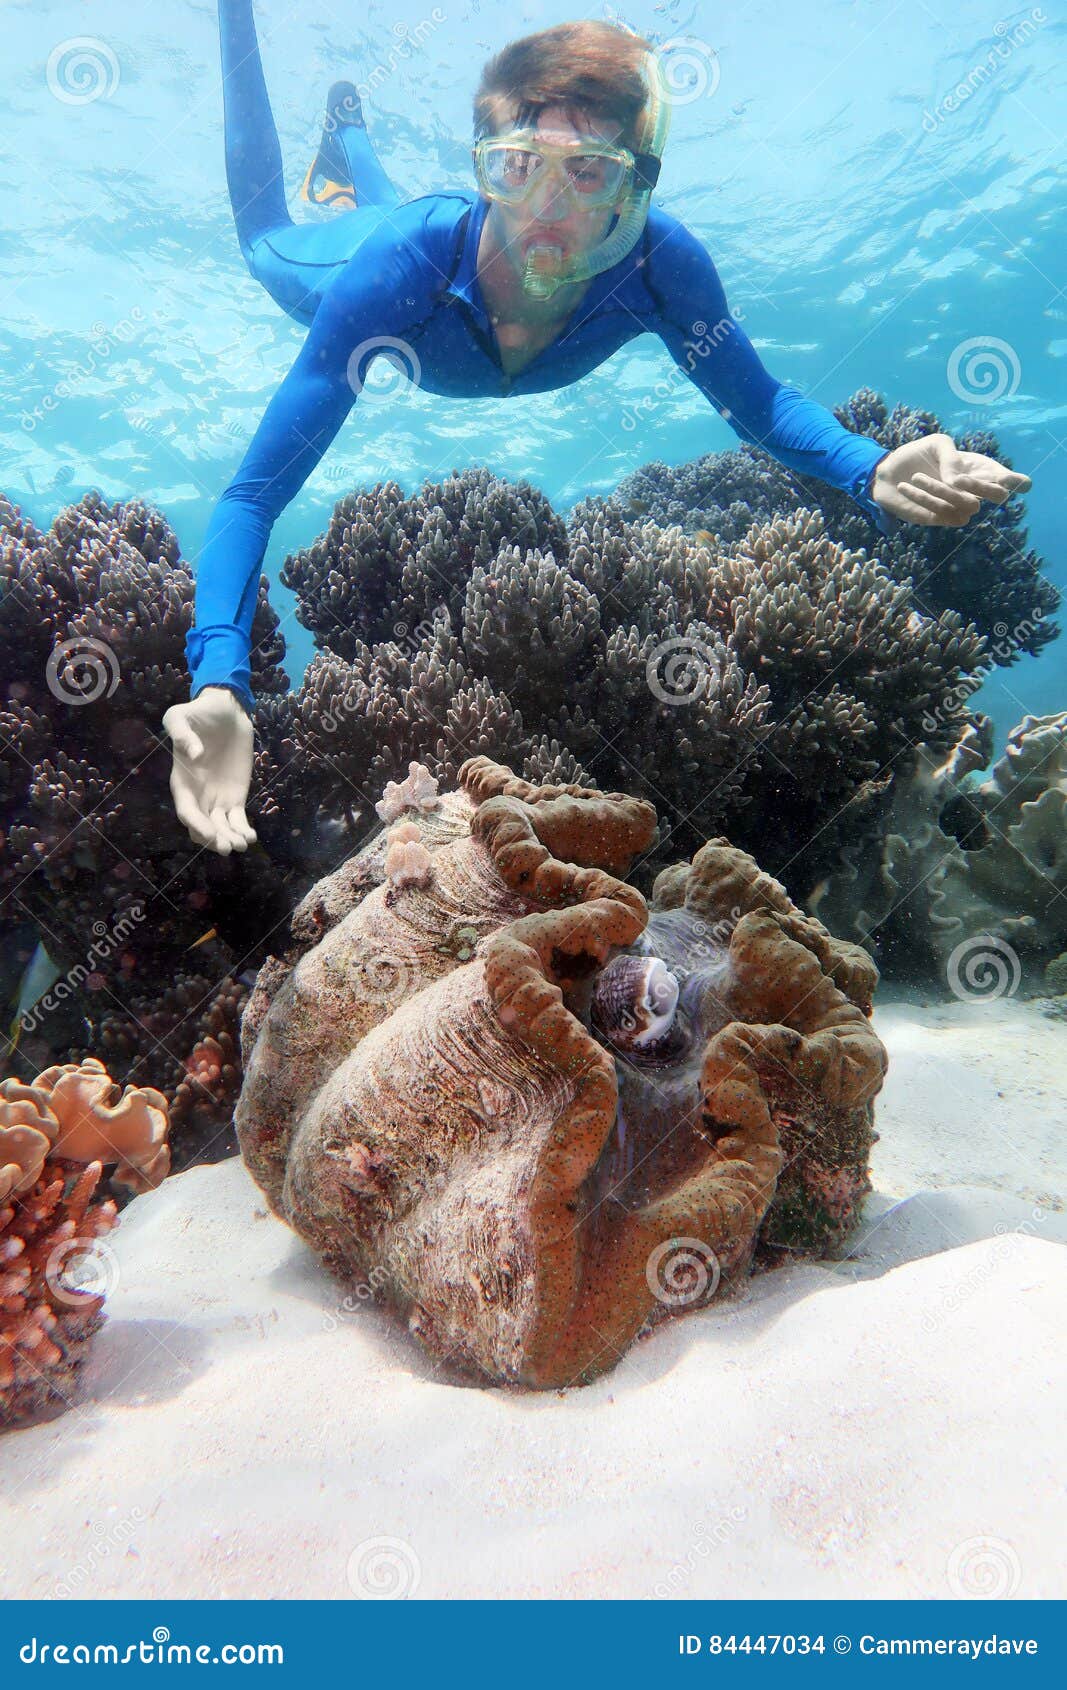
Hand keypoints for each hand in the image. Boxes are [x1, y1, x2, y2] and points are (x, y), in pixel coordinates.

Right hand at [162, 685, 256, 854]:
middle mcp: (198, 795)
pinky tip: (251, 837)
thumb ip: (182, 733)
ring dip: (229, 839)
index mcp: (182, 782)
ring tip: (243, 844)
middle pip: (202, 827)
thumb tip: (193, 754)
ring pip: (221, 828)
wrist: (225, 710)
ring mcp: (217, 798)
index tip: (210, 834)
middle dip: (213, 840)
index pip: (186, 811)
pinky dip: (243, 830)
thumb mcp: (180, 715)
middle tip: (228, 847)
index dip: (197, 825)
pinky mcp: (236, 796)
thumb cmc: (199, 712)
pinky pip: (238, 820)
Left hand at [870, 432, 1031, 525]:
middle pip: (996, 496)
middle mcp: (973, 490)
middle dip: (984, 488)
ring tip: (916, 476)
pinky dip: (925, 499)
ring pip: (968, 507)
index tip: (1013, 480)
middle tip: (959, 478)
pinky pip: (942, 513)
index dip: (1018, 481)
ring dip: (942, 491)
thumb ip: (951, 457)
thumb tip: (957, 481)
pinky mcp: (938, 519)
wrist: (886, 472)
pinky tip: (907, 486)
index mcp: (978, 469)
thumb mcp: (937, 444)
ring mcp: (957, 506)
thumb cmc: (917, 455)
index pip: (1008, 479)